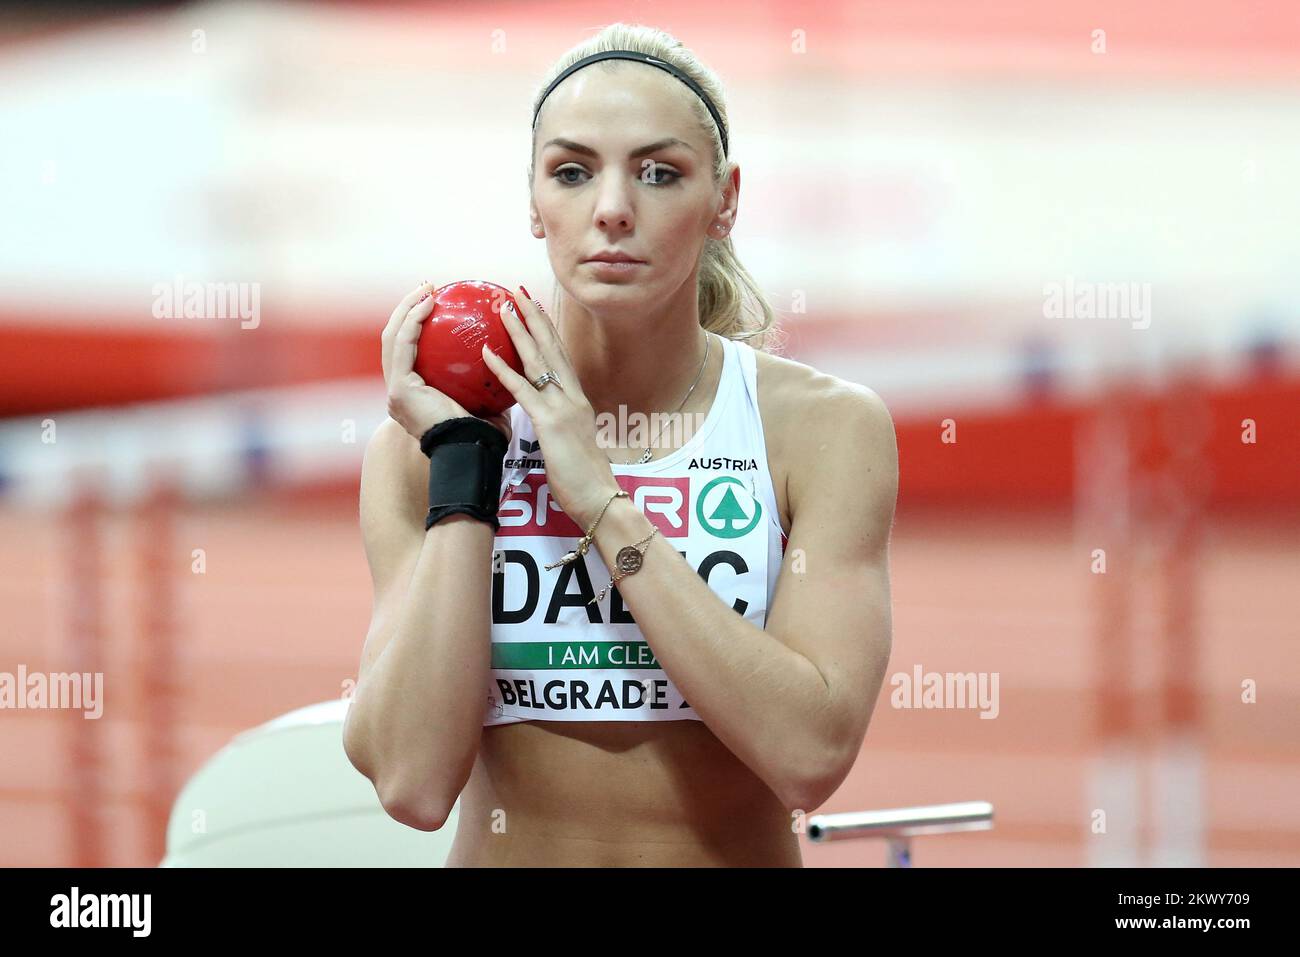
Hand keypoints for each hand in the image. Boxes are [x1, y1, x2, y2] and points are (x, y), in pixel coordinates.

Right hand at [381, 281, 511, 445]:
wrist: (473, 453)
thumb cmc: (482, 434)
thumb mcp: (481, 400)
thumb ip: (482, 379)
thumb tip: (501, 354)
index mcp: (413, 396)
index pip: (407, 354)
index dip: (414, 326)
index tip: (432, 303)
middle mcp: (398, 392)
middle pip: (392, 341)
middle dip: (405, 310)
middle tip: (427, 288)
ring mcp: (395, 391)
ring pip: (392, 338)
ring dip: (408, 309)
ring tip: (427, 289)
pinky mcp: (400, 388)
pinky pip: (404, 345)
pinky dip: (414, 321)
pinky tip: (429, 304)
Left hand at [480, 289, 619, 528]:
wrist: (599, 497)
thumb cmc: (584, 479)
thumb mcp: (571, 443)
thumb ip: (559, 425)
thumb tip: (545, 419)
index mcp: (577, 400)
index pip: (560, 357)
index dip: (547, 330)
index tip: (534, 308)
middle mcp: (572, 396)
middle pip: (551, 348)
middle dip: (534, 317)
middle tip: (517, 291)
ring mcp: (563, 407)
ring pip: (539, 360)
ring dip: (519, 331)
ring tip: (504, 307)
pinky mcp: (550, 423)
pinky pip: (523, 390)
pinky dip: (504, 369)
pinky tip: (486, 353)